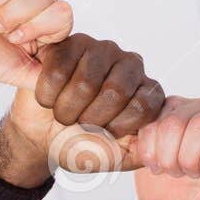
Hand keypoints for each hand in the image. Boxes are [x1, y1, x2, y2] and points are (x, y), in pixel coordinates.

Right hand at [0, 34, 166, 180]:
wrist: (42, 135)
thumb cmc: (81, 142)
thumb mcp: (114, 156)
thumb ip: (141, 151)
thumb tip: (158, 146)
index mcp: (147, 92)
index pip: (144, 106)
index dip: (118, 127)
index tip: (104, 133)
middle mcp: (131, 66)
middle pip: (116, 92)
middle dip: (89, 119)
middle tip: (79, 124)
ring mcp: (102, 50)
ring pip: (86, 82)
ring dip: (66, 109)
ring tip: (63, 113)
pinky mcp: (70, 43)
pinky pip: (58, 71)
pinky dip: (48, 96)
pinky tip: (49, 98)